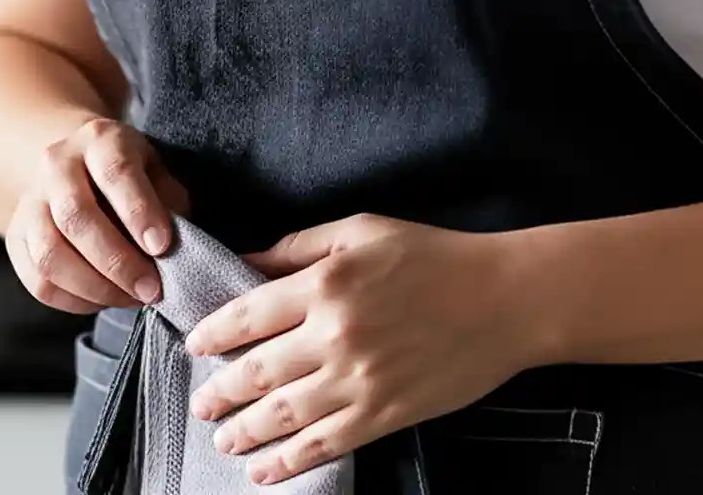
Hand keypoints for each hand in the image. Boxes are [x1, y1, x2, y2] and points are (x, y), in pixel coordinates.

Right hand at [5, 117, 189, 312]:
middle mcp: (56, 165)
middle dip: (117, 261)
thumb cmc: (127, 175)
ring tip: (129, 298)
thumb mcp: (156, 171)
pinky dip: (74, 300)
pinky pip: (38, 280)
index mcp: (99, 140)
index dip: (139, 212)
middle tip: (150, 288)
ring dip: (94, 287)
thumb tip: (175, 248)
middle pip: (76, 217)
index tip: (162, 247)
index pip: (115, 173)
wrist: (74, 165)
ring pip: (50, 254)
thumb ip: (168, 202)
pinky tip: (103, 299)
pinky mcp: (16, 237)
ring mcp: (30, 201)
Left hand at [185, 214, 542, 484]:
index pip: (247, 315)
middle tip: (200, 403)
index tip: (196, 345)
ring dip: (243, 431)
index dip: (212, 334)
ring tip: (222, 438)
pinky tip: (262, 471)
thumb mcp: (360, 232)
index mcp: (324, 285)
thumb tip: (245, 262)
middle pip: (256, 371)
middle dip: (219, 391)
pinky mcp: (383, 414)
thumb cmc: (433, 256)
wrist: (506, 299)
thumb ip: (296, 247)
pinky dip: (287, 462)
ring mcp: (358, 380)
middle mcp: (333, 335)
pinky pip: (323, 444)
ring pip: (281, 415)